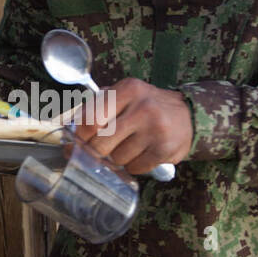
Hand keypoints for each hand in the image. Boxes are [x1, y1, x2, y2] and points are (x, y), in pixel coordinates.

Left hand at [71, 78, 192, 175]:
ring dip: (119, 158)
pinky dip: (134, 165)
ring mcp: (155, 129)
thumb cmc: (147, 107)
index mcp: (128, 89)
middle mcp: (143, 107)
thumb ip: (97, 108)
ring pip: (117, 158)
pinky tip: (142, 154)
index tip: (83, 140)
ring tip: (131, 146)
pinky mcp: (164, 149)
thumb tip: (68, 136)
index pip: (91, 119)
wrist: (189, 116)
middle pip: (101, 143)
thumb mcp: (125, 95)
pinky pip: (134, 168)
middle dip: (99, 151)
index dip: (82, 136)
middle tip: (106, 148)